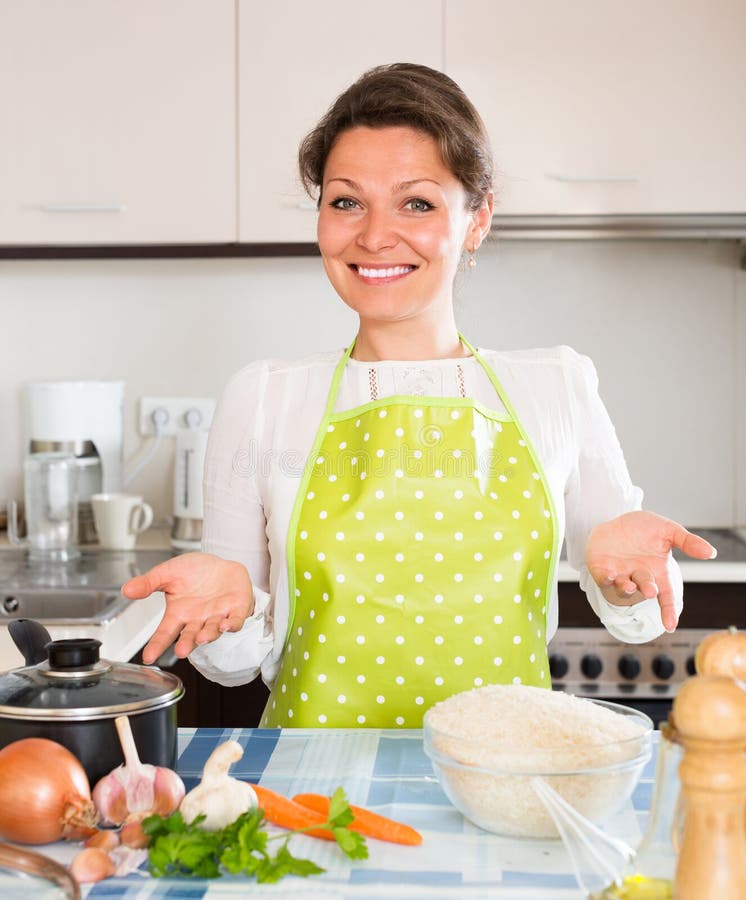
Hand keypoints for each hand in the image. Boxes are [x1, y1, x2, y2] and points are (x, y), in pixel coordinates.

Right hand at [122, 552, 254, 663]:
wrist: (219, 562)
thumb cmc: (193, 571)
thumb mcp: (167, 573)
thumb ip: (148, 583)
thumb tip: (126, 590)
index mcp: (179, 614)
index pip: (165, 633)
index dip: (157, 645)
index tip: (148, 657)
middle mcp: (197, 620)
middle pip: (190, 636)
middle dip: (186, 644)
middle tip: (181, 651)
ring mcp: (217, 616)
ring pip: (212, 630)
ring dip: (208, 635)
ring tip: (202, 638)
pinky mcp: (236, 608)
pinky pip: (235, 619)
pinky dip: (232, 624)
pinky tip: (227, 625)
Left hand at [586, 511, 715, 631]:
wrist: (616, 521)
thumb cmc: (644, 530)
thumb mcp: (668, 531)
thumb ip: (688, 542)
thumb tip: (711, 553)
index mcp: (657, 571)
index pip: (666, 595)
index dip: (668, 610)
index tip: (670, 626)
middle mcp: (638, 577)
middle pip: (645, 588)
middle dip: (648, 589)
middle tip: (651, 590)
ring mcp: (619, 574)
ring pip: (622, 588)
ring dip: (626, 589)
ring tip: (629, 585)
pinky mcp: (600, 569)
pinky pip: (602, 579)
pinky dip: (605, 579)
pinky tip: (610, 576)